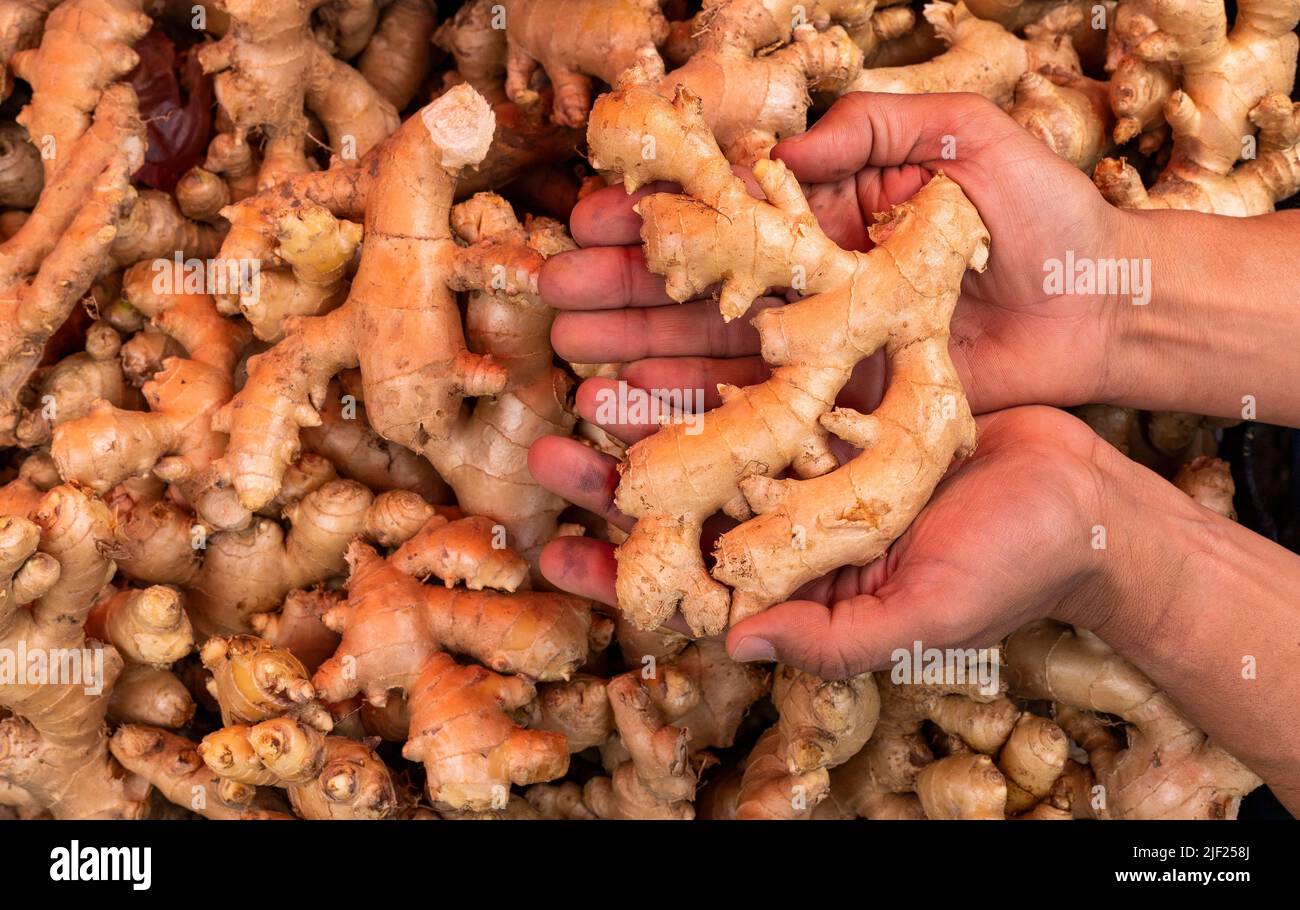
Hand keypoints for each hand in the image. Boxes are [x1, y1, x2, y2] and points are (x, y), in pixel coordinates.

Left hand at [535, 405, 1142, 675]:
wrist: (1089, 499)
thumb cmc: (1014, 570)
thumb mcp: (921, 615)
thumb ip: (832, 639)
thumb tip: (735, 648)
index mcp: (803, 577)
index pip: (689, 581)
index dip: (620, 572)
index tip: (554, 549)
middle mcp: (799, 517)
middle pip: (687, 499)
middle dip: (615, 479)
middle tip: (546, 449)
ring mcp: (822, 455)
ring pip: (716, 432)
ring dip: (653, 412)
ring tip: (587, 384)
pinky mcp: (853, 400)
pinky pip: (774, 377)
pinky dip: (725, 360)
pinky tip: (674, 337)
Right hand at [542, 91, 1134, 426]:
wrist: (1100, 305)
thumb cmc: (1043, 213)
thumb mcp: (966, 138)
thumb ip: (875, 128)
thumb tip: (778, 148)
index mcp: (831, 211)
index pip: (724, 216)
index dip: (658, 219)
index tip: (591, 220)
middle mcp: (813, 281)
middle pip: (703, 286)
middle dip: (624, 289)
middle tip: (554, 295)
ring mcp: (823, 346)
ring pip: (714, 349)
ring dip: (640, 350)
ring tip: (572, 352)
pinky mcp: (842, 405)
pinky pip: (758, 409)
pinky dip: (695, 408)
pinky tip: (635, 406)